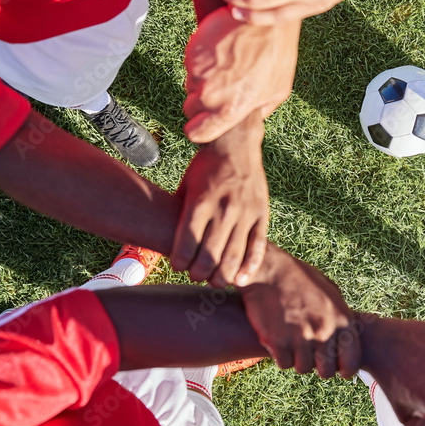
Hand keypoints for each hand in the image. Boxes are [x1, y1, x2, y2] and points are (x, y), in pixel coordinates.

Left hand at [170, 114, 268, 286]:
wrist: (236, 144)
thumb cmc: (205, 167)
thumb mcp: (185, 186)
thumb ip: (179, 212)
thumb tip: (163, 239)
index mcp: (200, 202)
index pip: (187, 243)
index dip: (180, 262)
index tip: (178, 265)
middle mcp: (223, 209)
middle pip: (209, 256)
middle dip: (199, 273)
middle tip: (195, 276)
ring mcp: (245, 212)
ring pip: (233, 257)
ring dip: (222, 276)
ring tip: (214, 281)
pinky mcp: (261, 214)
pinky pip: (257, 247)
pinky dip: (249, 267)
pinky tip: (240, 280)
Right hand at [184, 6, 298, 141]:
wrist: (264, 19)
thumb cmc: (277, 54)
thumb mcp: (279, 90)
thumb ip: (260, 111)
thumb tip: (252, 120)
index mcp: (230, 110)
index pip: (197, 133)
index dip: (199, 128)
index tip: (204, 120)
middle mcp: (210, 95)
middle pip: (191, 109)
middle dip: (202, 101)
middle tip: (223, 85)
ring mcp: (198, 73)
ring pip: (191, 84)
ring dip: (203, 78)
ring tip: (227, 64)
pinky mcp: (192, 52)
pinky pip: (190, 63)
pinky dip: (201, 60)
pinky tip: (221, 51)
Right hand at [239, 244, 360, 377]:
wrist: (270, 270)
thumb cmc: (300, 278)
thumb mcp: (329, 290)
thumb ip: (340, 313)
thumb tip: (349, 334)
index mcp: (341, 318)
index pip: (352, 360)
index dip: (345, 370)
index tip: (338, 370)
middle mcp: (324, 331)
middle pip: (326, 370)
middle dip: (319, 367)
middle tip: (311, 358)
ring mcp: (301, 337)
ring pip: (303, 368)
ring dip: (298, 360)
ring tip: (293, 346)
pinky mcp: (278, 342)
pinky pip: (284, 364)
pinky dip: (281, 357)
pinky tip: (280, 343)